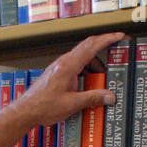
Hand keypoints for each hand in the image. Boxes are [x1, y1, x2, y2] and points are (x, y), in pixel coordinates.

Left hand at [11, 32, 125, 128]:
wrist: (26, 111)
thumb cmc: (43, 107)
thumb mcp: (72, 104)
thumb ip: (93, 98)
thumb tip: (110, 96)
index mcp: (69, 65)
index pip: (92, 45)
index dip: (108, 39)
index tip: (120, 36)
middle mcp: (64, 62)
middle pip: (88, 49)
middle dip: (104, 50)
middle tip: (116, 55)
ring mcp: (60, 67)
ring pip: (83, 59)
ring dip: (94, 67)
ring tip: (101, 81)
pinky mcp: (58, 73)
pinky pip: (76, 67)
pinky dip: (86, 72)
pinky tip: (88, 85)